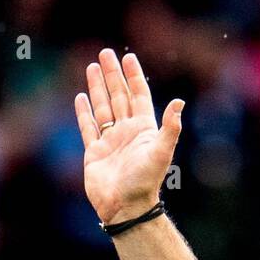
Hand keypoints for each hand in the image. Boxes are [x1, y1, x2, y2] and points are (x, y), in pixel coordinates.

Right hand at [74, 49, 184, 225]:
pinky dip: (84, 112)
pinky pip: (88, 127)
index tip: (128, 57)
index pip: (138, 95)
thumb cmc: (145, 181)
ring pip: (103, 107)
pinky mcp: (94, 152)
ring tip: (91, 67)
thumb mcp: (161, 152)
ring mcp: (110, 141)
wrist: (125, 206)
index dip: (134, 76)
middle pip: (119, 96)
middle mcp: (127, 132)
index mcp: (144, 129)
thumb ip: (170, 127)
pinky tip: (80, 97)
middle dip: (112, 75)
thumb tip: (179, 101)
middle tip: (105, 53)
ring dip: (97, 88)